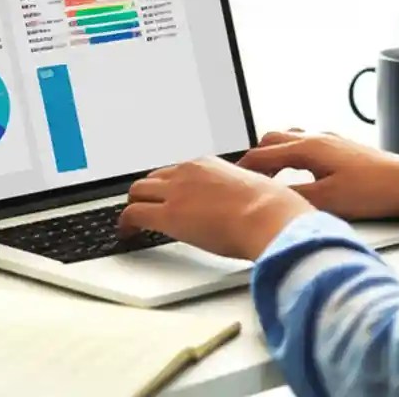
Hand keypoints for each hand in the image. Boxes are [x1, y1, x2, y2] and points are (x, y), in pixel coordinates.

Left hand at [118, 156, 314, 260]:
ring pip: (138, 191)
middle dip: (148, 194)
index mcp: (210, 164)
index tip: (170, 197)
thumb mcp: (256, 189)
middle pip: (153, 178)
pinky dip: (125, 224)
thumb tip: (246, 206)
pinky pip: (134, 214)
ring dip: (135, 206)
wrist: (269, 217)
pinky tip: (126, 234)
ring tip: (132, 223)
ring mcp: (177, 191)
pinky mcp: (168, 214)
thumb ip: (241, 194)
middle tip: (146, 209)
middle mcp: (189, 172)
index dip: (170, 187)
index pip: (178, 171)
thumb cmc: (273, 209)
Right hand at [237, 130, 398, 219]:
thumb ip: (293, 197)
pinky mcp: (342, 148)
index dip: (243, 168)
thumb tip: (266, 199)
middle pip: (272, 139)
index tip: (228, 179)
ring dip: (274, 153)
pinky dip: (292, 154)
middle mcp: (317, 137)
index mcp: (308, 147)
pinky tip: (299, 170)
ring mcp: (330, 140)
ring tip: (266, 173)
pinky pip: (306, 143)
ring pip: (290, 138)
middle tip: (243, 176)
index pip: (262, 154)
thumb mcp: (327, 200)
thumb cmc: (374, 191)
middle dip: (254, 156)